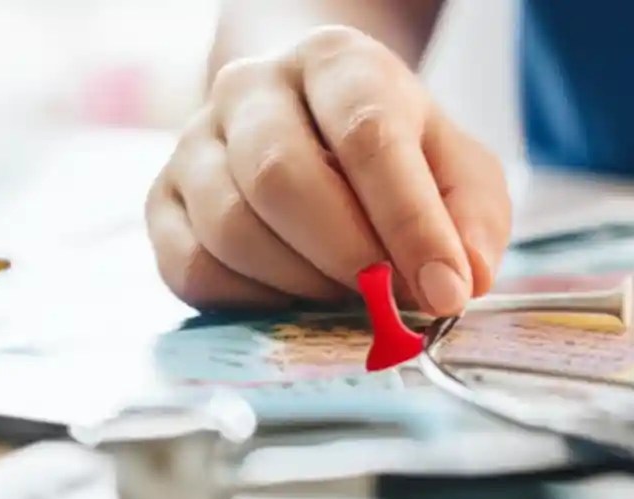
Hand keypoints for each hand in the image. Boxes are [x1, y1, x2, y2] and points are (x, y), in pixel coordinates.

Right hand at [145, 26, 510, 314]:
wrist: (308, 121)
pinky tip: (293, 301)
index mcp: (336, 61)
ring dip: (301, 284)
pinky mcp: (161, 199)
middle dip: (347, 258)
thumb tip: (460, 279)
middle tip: (390, 303)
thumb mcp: (457, 169)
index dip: (411, 224)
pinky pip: (192, 266)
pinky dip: (250, 303)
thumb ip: (472, 218)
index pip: (368, 136)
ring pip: (231, 227)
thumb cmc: (395, 152)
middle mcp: (252, 86)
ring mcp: (194, 140)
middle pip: (282, 178)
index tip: (446, 292)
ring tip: (348, 297)